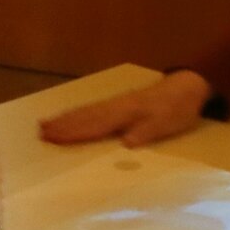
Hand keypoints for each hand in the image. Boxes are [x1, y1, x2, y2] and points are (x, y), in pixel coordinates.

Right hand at [38, 69, 212, 147]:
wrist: (189, 86)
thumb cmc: (178, 109)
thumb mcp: (167, 123)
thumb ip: (146, 132)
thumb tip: (125, 143)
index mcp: (125, 114)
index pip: (94, 125)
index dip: (73, 133)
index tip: (52, 138)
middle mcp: (116, 107)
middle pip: (84, 117)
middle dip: (62, 125)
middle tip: (39, 131)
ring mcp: (116, 104)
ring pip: (86, 111)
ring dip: (65, 118)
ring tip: (45, 123)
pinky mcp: (120, 103)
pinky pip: (93, 108)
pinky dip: (78, 112)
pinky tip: (71, 115)